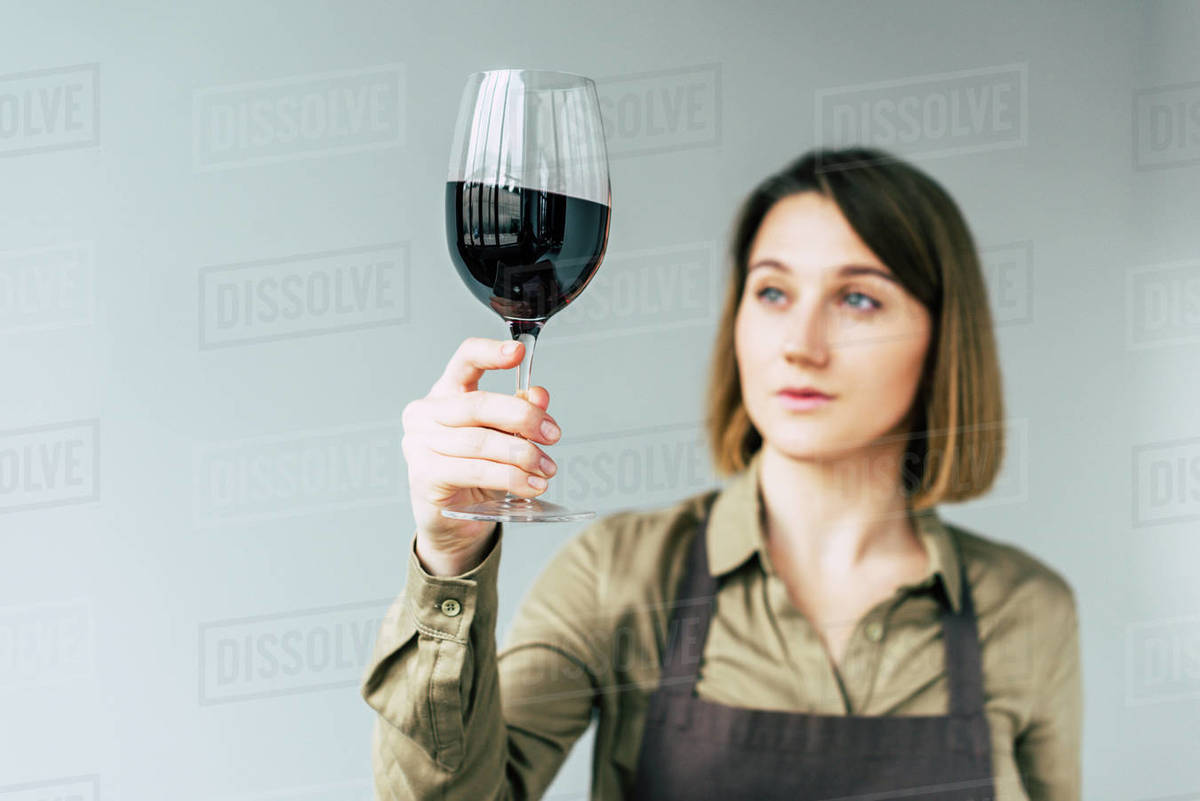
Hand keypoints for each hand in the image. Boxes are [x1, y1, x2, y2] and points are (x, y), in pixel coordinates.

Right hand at [402, 337, 560, 573]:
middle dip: (523, 418)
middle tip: (552, 434)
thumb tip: (539, 396)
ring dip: (522, 455)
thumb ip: (519, 414)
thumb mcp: (503, 438)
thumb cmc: (475, 472)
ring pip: (480, 441)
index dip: (490, 353)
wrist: (451, 520)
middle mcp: (425, 413)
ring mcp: (419, 444)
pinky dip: (509, 478)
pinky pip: (475, 471)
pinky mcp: (424, 475)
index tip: (519, 352)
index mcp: (445, 393)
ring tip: (546, 468)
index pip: (464, 360)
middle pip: (478, 404)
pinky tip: (531, 485)